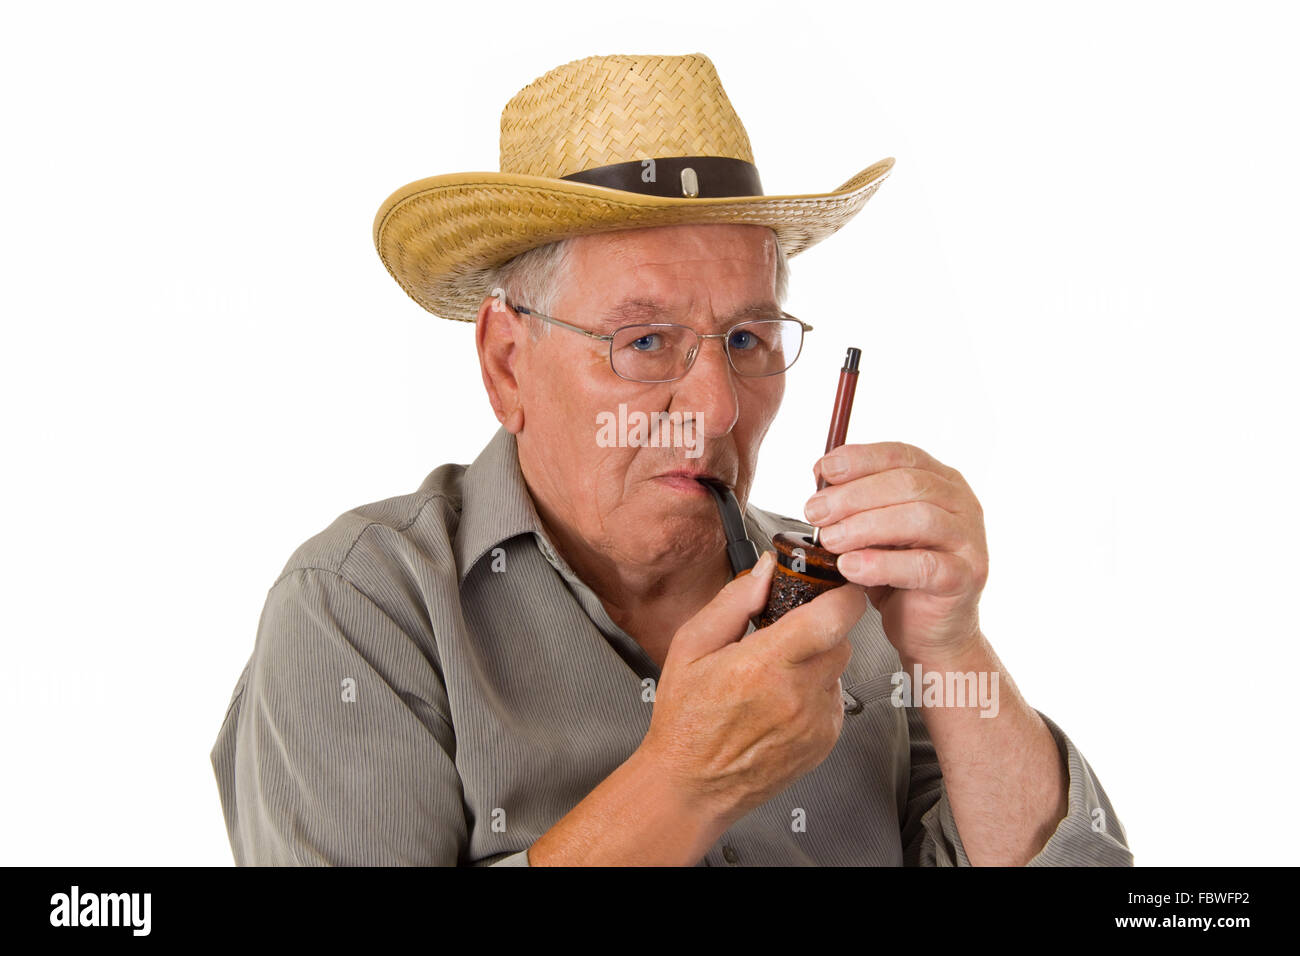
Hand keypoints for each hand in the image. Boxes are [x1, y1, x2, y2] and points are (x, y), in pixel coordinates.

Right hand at [640, 550, 866, 825]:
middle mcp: (798, 696)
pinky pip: (833, 697)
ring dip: (816, 659)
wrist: (692, 785)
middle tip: (785, 633)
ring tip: (774, 674)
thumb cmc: (686, 718)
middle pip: (840, 637)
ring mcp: (815, 722)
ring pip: (838, 667)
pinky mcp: (824, 741)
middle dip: (820, 625)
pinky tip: (780, 700)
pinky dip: (815, 690)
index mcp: (764, 665)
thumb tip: (766, 569)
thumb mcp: (691, 646)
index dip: (843, 593)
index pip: (833, 616)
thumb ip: (734, 602)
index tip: (835, 585)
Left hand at [805, 442, 988, 664]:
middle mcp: (961, 503)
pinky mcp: (965, 577)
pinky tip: (850, 567)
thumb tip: (822, 473)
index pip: (901, 454)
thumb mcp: (872, 530)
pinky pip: (923, 565)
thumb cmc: (899, 575)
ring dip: (865, 526)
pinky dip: (881, 564)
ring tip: (830, 541)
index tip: (825, 471)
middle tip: (816, 512)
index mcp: (940, 481)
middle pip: (908, 483)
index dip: (861, 458)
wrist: (929, 630)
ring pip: (918, 518)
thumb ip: (854, 501)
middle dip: (854, 495)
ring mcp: (969, 540)